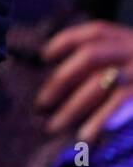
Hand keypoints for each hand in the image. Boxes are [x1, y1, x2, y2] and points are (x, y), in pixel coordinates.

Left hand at [36, 20, 132, 143]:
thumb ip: (110, 57)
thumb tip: (64, 73)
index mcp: (131, 38)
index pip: (95, 32)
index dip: (66, 41)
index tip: (46, 56)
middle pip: (90, 56)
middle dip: (61, 79)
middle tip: (42, 102)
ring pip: (100, 82)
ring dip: (73, 106)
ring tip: (55, 125)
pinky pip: (119, 103)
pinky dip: (100, 119)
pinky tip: (86, 134)